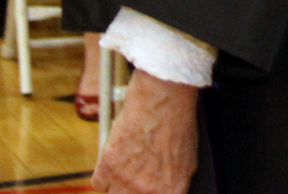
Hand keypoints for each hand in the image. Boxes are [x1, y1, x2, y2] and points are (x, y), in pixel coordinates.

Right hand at [92, 69, 198, 193]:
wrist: (161, 102)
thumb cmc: (177, 124)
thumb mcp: (187, 161)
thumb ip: (174, 183)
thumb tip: (168, 190)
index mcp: (171, 191)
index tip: (145, 190)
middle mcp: (147, 192)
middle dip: (133, 191)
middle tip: (136, 177)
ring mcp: (125, 184)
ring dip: (118, 186)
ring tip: (127, 168)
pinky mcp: (106, 170)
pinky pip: (99, 184)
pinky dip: (104, 173)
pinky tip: (116, 159)